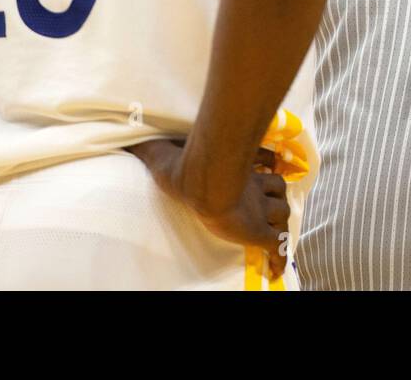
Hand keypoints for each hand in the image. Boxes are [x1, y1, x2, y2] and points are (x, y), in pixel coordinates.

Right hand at [128, 139, 289, 279]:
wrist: (200, 182)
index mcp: (238, 167)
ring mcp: (258, 208)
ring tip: (272, 229)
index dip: (268, 159)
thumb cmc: (183, 166)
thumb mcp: (161, 151)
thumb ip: (149, 147)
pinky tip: (277, 270)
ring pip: (281, 212)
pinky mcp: (257, 230)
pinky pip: (275, 246)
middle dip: (275, 193)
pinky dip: (279, 257)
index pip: (264, 158)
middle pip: (278, 186)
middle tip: (270, 202)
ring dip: (279, 219)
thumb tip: (129, 141)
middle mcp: (253, 186)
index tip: (271, 160)